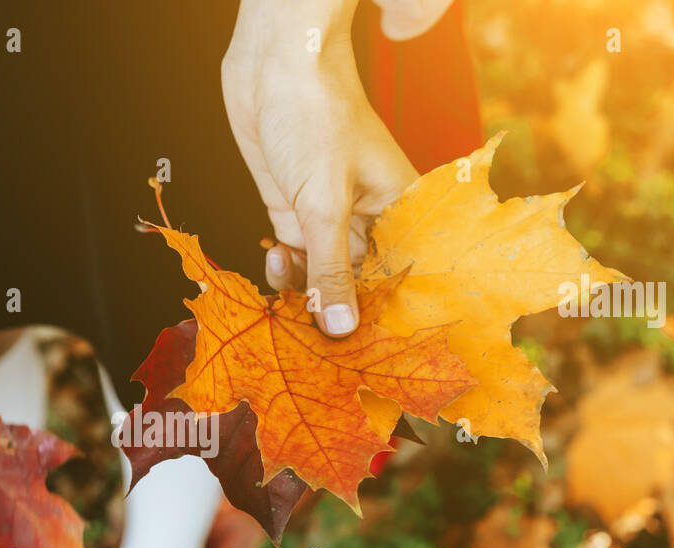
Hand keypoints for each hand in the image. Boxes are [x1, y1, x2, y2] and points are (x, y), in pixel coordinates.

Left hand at [223, 0, 418, 336]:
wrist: (274, 62)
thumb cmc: (315, 114)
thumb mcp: (323, 203)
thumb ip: (330, 270)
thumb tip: (342, 329)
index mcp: (400, 211)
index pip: (400, 280)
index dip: (384, 319)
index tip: (368, 359)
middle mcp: (369, 218)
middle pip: (360, 284)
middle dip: (338, 315)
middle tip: (319, 354)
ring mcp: (329, 215)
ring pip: (322, 275)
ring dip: (305, 297)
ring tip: (289, 318)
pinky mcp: (294, 210)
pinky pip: (295, 258)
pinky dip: (284, 273)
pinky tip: (273, 274)